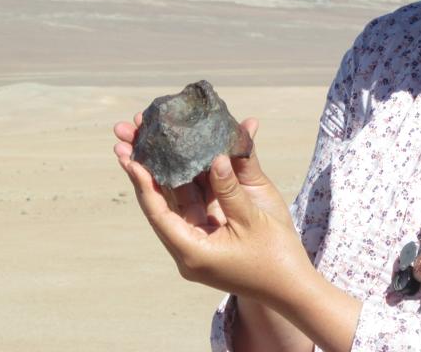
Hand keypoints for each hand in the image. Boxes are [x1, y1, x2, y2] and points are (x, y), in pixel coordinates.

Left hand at [112, 113, 309, 301]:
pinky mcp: (211, 233)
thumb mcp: (254, 218)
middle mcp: (188, 247)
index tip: (128, 154)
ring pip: (177, 197)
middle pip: (160, 200)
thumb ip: (232, 187)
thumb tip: (216, 156)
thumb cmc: (276, 257)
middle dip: (145, 165)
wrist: (293, 288)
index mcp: (192, 251)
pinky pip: (197, 199)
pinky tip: (185, 149)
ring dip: (165, 166)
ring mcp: (198, 240)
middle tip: (126, 132)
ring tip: (146, 133)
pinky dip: (192, 175)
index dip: (142, 181)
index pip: (158, 211)